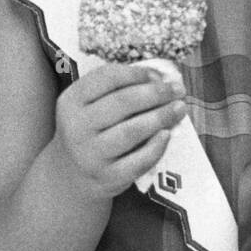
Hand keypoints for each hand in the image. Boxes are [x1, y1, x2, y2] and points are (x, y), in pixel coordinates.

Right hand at [51, 63, 185, 199]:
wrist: (71, 174)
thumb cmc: (91, 130)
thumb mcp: (90, 105)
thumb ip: (118, 89)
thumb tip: (160, 79)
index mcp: (71, 101)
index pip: (106, 78)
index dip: (136, 73)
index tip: (158, 75)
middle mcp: (77, 127)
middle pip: (122, 103)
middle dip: (156, 93)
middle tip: (178, 90)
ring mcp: (91, 154)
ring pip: (131, 131)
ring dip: (161, 116)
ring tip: (179, 108)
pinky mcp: (107, 177)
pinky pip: (137, 161)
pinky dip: (156, 147)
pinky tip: (167, 134)